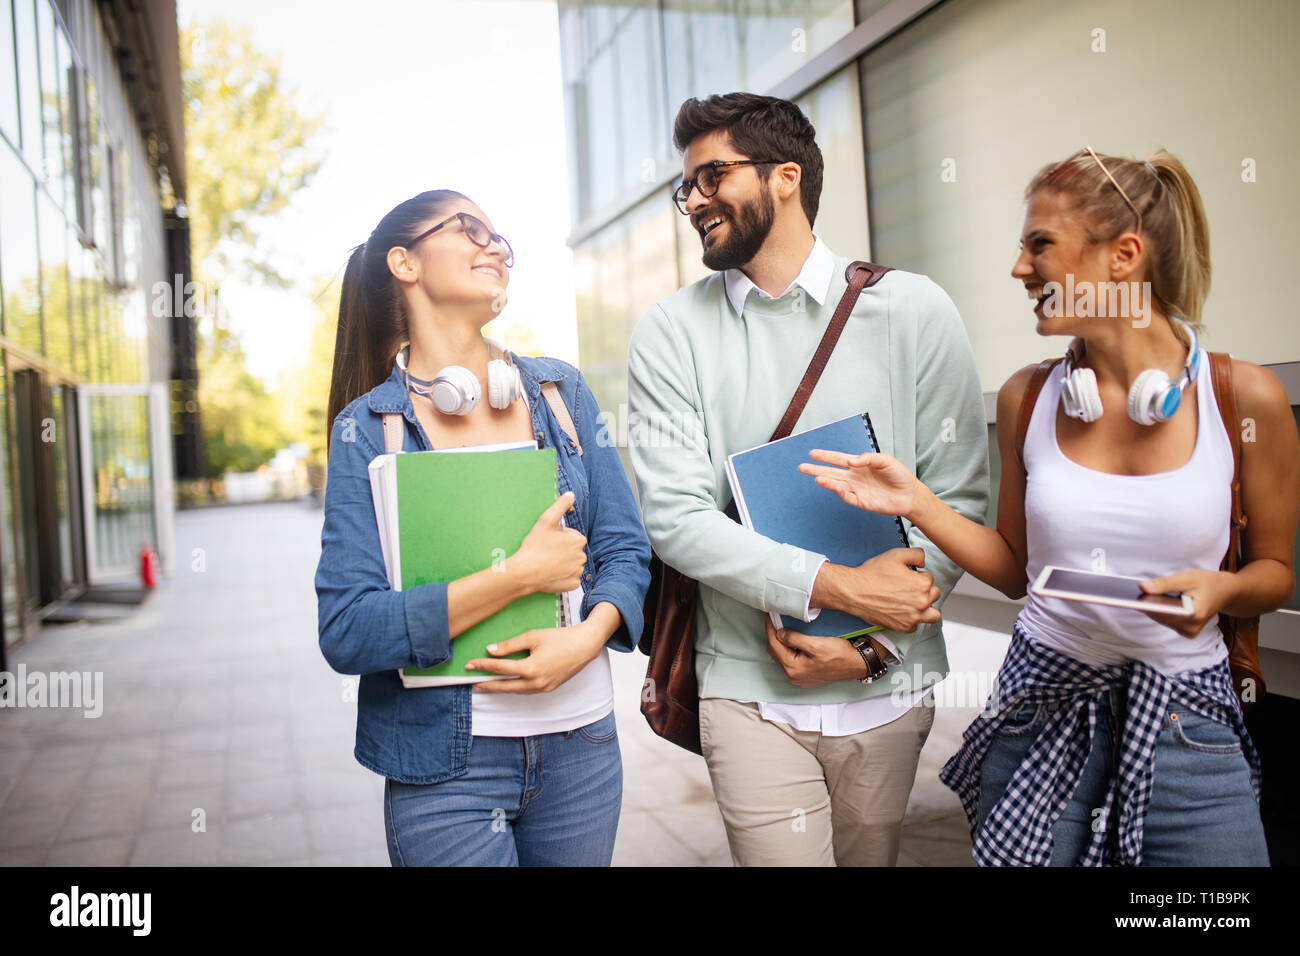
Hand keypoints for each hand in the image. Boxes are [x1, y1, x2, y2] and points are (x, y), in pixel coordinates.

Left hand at [465, 621, 605, 692]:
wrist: (585, 646)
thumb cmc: (560, 638)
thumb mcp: (533, 636)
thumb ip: (510, 645)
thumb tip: (490, 650)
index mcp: (530, 668)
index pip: (500, 668)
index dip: (483, 666)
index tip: (470, 665)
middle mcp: (536, 682)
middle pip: (505, 686)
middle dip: (488, 685)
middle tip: (473, 683)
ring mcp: (544, 687)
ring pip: (516, 692)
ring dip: (501, 689)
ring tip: (488, 686)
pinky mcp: (550, 688)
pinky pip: (528, 691)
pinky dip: (516, 689)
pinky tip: (510, 684)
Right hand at [512, 492, 586, 593]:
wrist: (525, 572)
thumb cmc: (534, 546)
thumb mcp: (546, 521)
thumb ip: (560, 505)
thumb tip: (571, 494)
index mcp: (578, 541)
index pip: (573, 536)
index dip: (560, 537)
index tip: (548, 540)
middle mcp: (582, 557)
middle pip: (573, 550)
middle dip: (563, 550)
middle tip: (546, 551)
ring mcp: (577, 572)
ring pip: (572, 564)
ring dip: (563, 563)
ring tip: (547, 562)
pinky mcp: (572, 585)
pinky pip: (570, 578)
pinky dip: (563, 576)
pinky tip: (551, 573)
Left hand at [764, 616, 875, 687]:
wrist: (858, 663)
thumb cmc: (841, 654)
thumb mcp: (816, 644)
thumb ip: (794, 639)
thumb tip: (779, 633)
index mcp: (793, 669)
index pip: (774, 645)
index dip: (770, 628)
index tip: (769, 616)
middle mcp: (794, 676)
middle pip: (775, 652)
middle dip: (773, 635)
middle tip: (774, 619)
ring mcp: (800, 678)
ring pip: (782, 657)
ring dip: (780, 642)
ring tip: (781, 627)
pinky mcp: (806, 676)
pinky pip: (790, 662)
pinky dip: (788, 650)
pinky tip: (791, 640)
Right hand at [798, 450, 920, 519]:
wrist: (910, 494)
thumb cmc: (899, 476)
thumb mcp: (885, 460)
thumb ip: (868, 458)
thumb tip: (852, 460)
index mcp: (859, 465)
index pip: (838, 459)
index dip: (826, 456)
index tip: (813, 453)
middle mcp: (854, 477)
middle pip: (831, 472)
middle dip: (816, 469)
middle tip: (802, 467)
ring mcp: (856, 489)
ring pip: (836, 485)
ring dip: (826, 481)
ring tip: (816, 478)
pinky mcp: (860, 501)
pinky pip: (847, 497)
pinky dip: (840, 492)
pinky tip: (836, 487)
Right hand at [818, 548, 940, 632]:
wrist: (854, 591)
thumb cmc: (872, 574)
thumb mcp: (895, 555)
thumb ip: (917, 554)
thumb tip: (923, 561)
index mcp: (922, 584)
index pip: (930, 579)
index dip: (918, 576)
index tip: (907, 577)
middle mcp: (921, 602)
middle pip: (934, 595)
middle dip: (924, 590)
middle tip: (909, 588)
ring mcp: (913, 617)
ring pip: (933, 614)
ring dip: (926, 608)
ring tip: (914, 603)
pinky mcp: (903, 627)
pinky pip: (916, 626)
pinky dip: (911, 620)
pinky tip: (902, 612)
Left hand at [1139, 570, 1238, 637]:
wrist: (1228, 591)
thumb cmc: (1208, 582)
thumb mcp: (1186, 578)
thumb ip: (1164, 584)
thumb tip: (1142, 588)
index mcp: (1193, 615)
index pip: (1161, 612)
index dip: (1145, 603)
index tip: (1127, 597)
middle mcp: (1191, 628)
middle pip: (1159, 616)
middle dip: (1148, 603)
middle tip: (1131, 590)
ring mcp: (1188, 632)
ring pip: (1161, 619)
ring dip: (1153, 606)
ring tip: (1140, 594)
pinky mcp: (1186, 631)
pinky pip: (1166, 620)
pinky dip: (1160, 610)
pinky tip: (1153, 600)